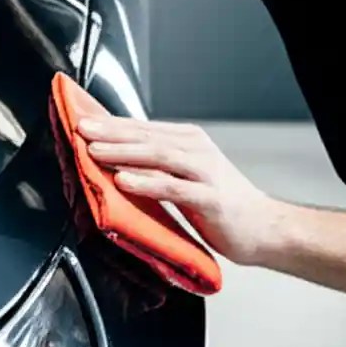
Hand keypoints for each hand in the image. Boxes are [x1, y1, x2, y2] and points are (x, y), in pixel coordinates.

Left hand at [77, 115, 277, 265]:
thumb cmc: (221, 203)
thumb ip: (158, 164)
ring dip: (123, 152)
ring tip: (95, 150)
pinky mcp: (209, 199)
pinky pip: (172, 188)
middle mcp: (197, 150)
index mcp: (189, 141)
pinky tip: (124, 180)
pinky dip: (146, 183)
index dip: (111, 122)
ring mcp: (205, 173)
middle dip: (110, 131)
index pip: (143, 126)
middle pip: (146, 136)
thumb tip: (115, 155)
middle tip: (80, 128)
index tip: (81, 119)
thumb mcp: (187, 175)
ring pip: (158, 155)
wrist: (264, 228)